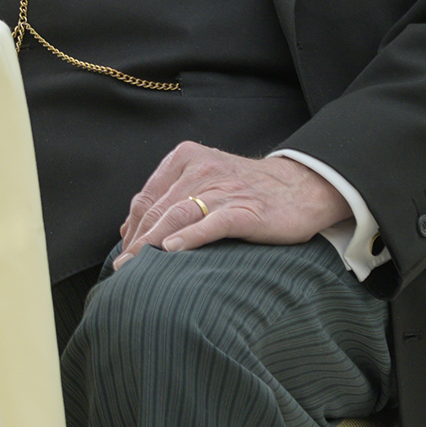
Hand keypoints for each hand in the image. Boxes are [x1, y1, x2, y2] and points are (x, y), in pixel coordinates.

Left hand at [112, 142, 351, 269]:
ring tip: (136, 265)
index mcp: (185, 159)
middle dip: (137, 240)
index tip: (123, 251)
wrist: (302, 186)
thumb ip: (169, 199)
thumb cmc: (247, 189)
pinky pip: (212, 222)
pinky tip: (172, 250)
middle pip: (157, 208)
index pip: (146, 196)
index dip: (131, 227)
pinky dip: (189, 236)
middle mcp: (200, 170)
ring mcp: (223, 189)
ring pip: (177, 214)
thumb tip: (129, 228)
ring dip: (152, 242)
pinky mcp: (246, 209)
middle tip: (122, 267)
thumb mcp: (203, 183)